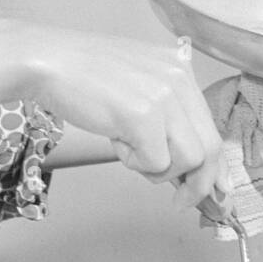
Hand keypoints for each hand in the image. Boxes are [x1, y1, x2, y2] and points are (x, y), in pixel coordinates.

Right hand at [26, 26, 224, 205]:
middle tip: (180, 201)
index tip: (216, 190)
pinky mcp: (143, 115)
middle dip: (199, 185)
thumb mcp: (135, 85)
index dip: (216, 167)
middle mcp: (179, 79)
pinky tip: (113, 139)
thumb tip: (185, 167)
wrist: (47, 60)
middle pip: (210, 148)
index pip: (211, 127)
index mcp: (180, 69)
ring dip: (157, 170)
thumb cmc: (80, 75)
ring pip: (188, 160)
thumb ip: (163, 115)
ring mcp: (163, 96)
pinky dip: (133, 163)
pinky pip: (155, 163)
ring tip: (127, 150)